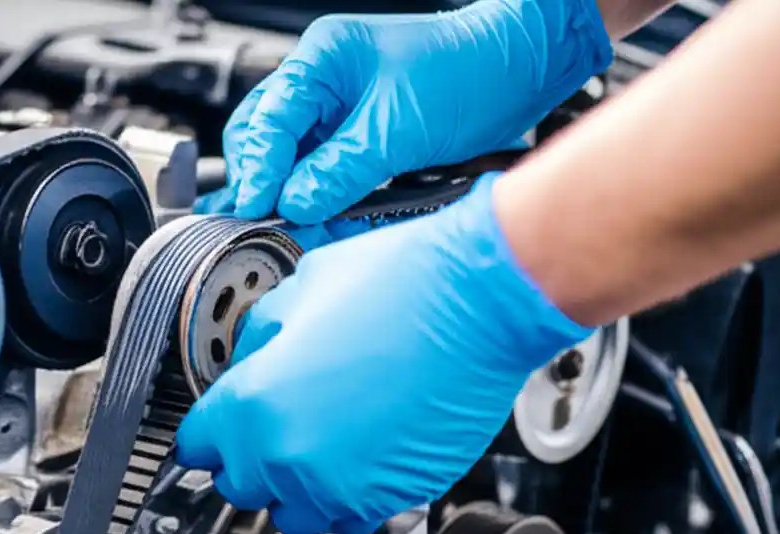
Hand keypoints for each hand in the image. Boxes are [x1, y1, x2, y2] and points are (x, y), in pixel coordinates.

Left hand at [175, 176, 589, 533]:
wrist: (478, 302)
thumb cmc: (398, 285)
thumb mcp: (294, 293)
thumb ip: (255, 345)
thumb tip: (247, 368)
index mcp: (252, 407)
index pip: (197, 447)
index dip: (207, 432)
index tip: (214, 429)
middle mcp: (290, 459)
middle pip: (240, 486)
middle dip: (250, 457)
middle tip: (275, 421)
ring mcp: (342, 486)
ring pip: (293, 512)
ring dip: (296, 485)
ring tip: (322, 438)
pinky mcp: (390, 497)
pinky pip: (349, 514)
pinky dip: (346, 494)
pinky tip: (360, 450)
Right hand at [197, 1, 611, 224]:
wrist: (523, 71)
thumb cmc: (470, 71)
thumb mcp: (399, 128)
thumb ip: (341, 169)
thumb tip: (297, 203)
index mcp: (322, 60)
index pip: (268, 119)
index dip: (259, 168)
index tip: (256, 206)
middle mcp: (323, 82)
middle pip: (264, 136)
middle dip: (261, 179)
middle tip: (264, 220)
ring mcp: (339, 110)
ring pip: (290, 158)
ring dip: (289, 192)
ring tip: (291, 227)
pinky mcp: (360, 137)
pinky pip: (322, 170)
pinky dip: (318, 196)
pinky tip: (320, 219)